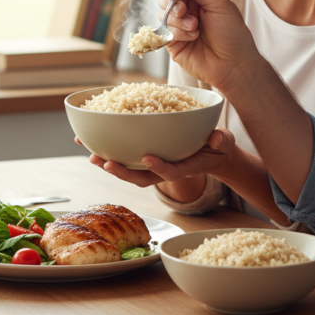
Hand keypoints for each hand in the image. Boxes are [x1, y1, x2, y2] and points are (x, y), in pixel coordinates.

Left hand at [75, 128, 235, 188]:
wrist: (212, 152)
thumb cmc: (218, 146)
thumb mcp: (224, 142)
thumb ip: (221, 140)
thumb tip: (217, 138)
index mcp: (185, 166)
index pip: (170, 172)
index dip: (159, 167)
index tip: (148, 158)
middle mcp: (165, 168)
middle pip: (141, 177)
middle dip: (121, 171)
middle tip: (105, 162)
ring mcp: (155, 164)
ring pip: (129, 169)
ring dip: (109, 163)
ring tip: (90, 153)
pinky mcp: (147, 156)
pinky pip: (126, 156)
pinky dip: (109, 150)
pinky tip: (92, 140)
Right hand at [159, 0, 261, 91]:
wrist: (234, 64)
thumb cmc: (233, 34)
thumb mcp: (219, 4)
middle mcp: (187, 11)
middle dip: (173, 2)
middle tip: (184, 11)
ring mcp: (178, 27)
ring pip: (163, 14)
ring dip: (178, 20)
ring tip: (195, 28)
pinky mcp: (173, 43)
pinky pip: (164, 32)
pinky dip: (177, 32)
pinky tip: (192, 38)